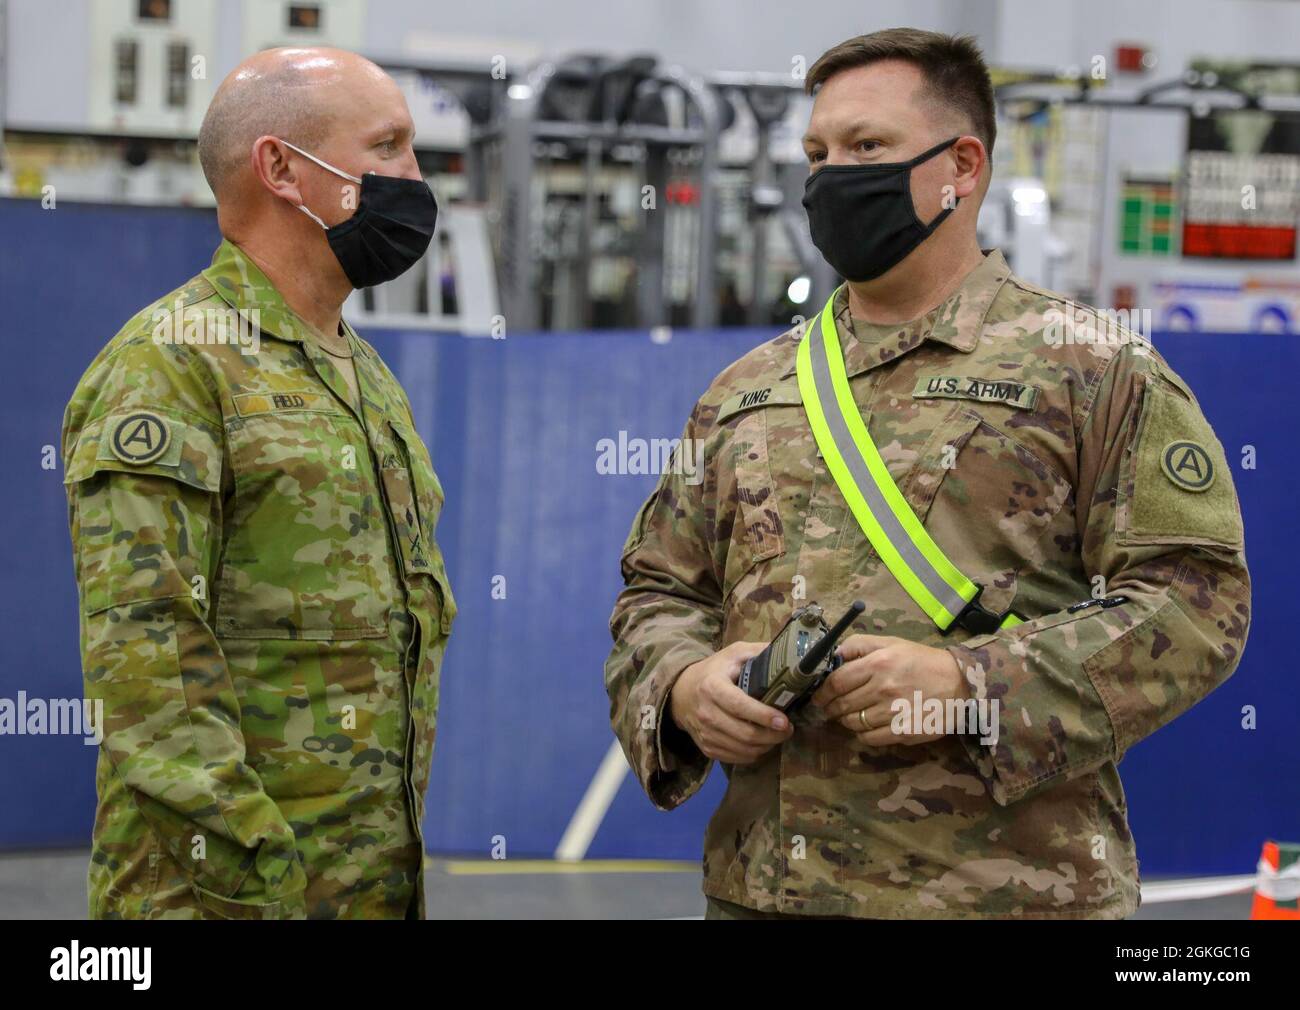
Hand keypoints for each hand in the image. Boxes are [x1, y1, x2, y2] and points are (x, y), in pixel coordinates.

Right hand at [668, 641, 793, 763]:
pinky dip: (753, 754)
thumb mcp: (733, 654)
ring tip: (778, 736)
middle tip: (788, 729)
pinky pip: (736, 758)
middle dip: (773, 735)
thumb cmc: (713, 671)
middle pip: (745, 733)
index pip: (740, 706)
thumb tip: (789, 655)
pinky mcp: (707, 748)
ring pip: (743, 750)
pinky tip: (762, 743)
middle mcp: (707, 713)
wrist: (681, 692)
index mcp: (713, 687)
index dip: (764, 715)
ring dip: (766, 746)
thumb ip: (758, 652)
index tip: (784, 721)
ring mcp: (706, 733)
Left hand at [810, 634, 965, 746]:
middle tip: (828, 708)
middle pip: (842, 704)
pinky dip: (862, 734)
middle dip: (830, 708)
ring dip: (845, 721)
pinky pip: (870, 738)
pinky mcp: (903, 732)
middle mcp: (883, 688)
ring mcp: (893, 712)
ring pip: (853, 723)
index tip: (818, 696)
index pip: (837, 681)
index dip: (822, 691)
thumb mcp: (892, 643)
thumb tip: (833, 654)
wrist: (959, 684)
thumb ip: (859, 644)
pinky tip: (867, 727)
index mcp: (879, 663)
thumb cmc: (921, 661)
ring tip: (847, 716)